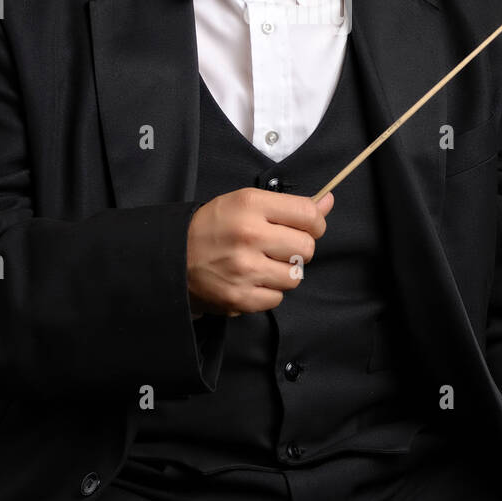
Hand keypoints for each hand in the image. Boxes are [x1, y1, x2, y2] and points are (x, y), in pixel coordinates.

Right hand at [186, 187, 333, 318]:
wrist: (173, 256)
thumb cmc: (213, 226)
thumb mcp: (246, 202)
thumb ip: (289, 205)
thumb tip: (328, 202)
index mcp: (251, 205)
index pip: (308, 215)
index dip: (316, 223)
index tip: (308, 227)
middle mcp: (249, 235)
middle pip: (307, 248)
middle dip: (299, 249)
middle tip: (281, 247)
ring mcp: (245, 269)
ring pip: (295, 276)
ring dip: (284, 272)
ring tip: (264, 264)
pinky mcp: (240, 297)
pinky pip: (277, 298)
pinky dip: (269, 292)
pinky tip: (253, 280)